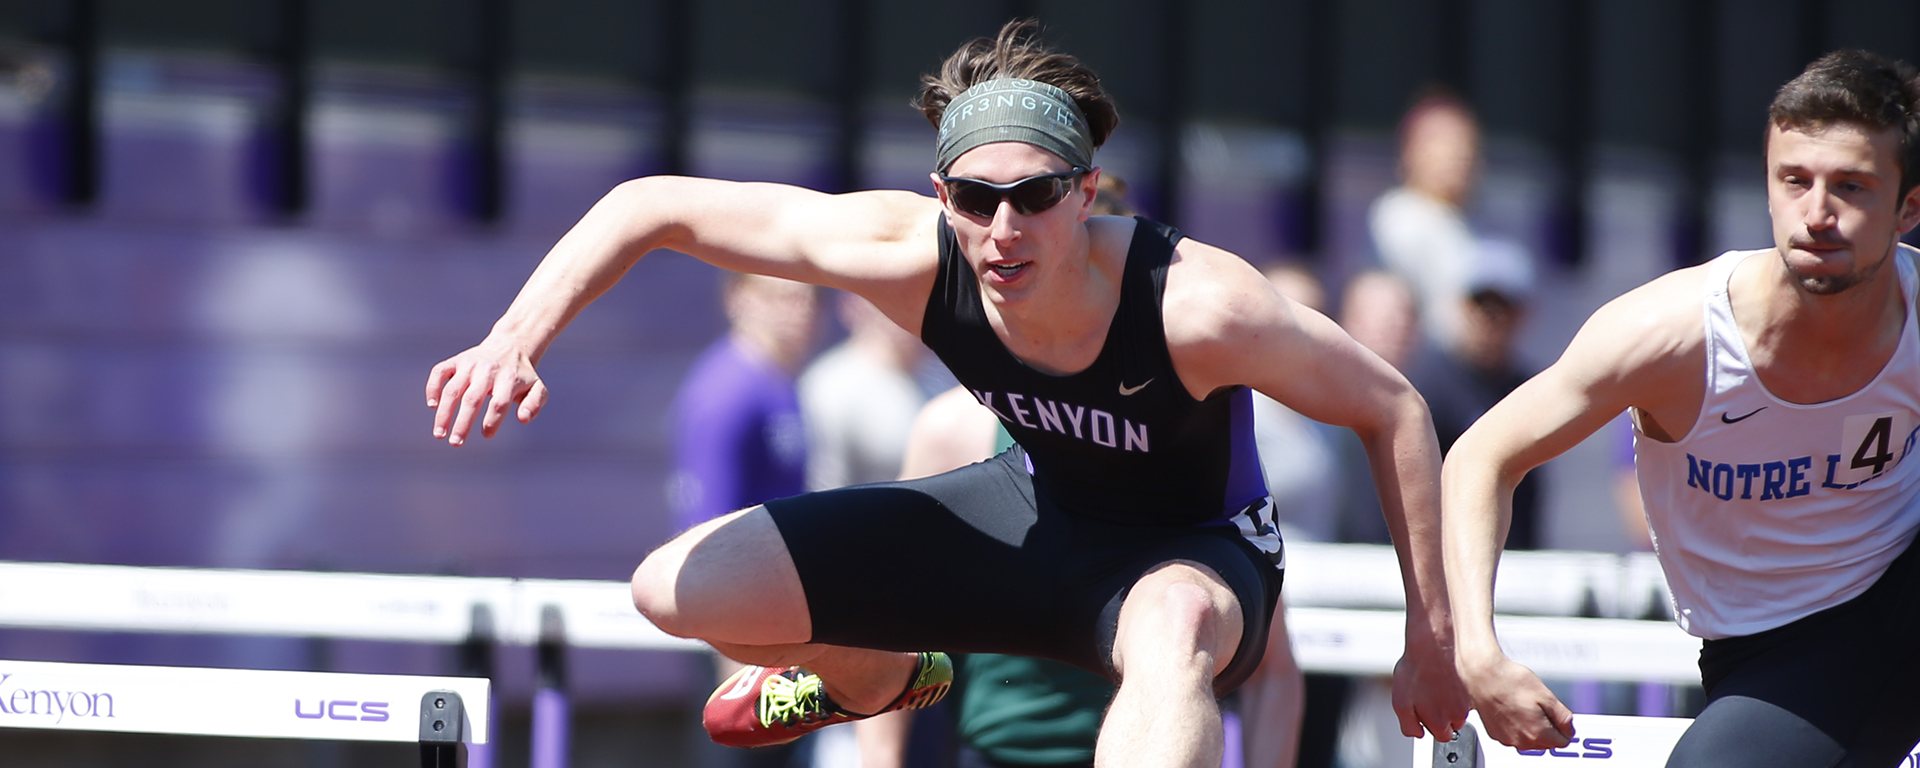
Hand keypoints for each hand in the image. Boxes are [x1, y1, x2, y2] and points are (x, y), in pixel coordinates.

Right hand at [425, 337, 549, 445]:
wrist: (510, 346)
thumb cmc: (522, 375)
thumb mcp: (537, 388)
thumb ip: (534, 404)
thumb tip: (523, 419)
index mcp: (509, 379)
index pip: (499, 402)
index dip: (492, 420)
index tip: (487, 435)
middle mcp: (487, 370)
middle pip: (473, 399)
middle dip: (462, 423)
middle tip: (455, 444)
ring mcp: (469, 364)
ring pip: (453, 389)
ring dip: (444, 413)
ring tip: (439, 434)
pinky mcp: (456, 361)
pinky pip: (439, 372)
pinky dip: (432, 388)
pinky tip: (432, 406)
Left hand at [1391, 637, 1470, 741]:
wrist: (1435, 643)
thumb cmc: (1417, 669)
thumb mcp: (1400, 703)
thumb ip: (1409, 726)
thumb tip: (1418, 734)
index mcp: (1440, 724)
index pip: (1441, 736)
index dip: (1433, 724)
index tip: (1428, 713)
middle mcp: (1458, 716)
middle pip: (1453, 724)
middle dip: (1444, 714)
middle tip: (1432, 696)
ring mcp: (1469, 701)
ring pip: (1461, 709)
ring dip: (1452, 701)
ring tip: (1439, 683)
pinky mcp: (1475, 686)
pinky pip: (1469, 694)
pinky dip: (1460, 688)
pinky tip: (1447, 677)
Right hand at [1457, 651, 1573, 749]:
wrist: (1482, 675)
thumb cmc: (1510, 681)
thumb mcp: (1546, 695)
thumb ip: (1563, 716)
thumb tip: (1569, 728)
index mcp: (1537, 733)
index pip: (1562, 741)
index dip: (1564, 727)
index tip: (1559, 716)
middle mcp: (1521, 741)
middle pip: (1546, 742)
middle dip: (1548, 727)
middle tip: (1541, 706)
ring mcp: (1507, 739)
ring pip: (1530, 740)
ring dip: (1532, 727)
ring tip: (1525, 705)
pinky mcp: (1495, 733)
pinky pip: (1514, 735)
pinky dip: (1517, 725)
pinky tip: (1513, 708)